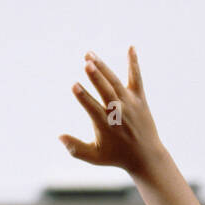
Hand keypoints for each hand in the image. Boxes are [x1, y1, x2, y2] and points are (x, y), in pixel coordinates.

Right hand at [59, 48, 164, 177]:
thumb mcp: (95, 157)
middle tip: (87, 62)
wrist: (146, 157)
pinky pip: (137, 78)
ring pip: (116, 83)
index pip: (93, 108)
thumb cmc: (116, 157)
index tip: (74, 85)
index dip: (83, 97)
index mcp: (106, 126)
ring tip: (89, 55)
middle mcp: (119, 113)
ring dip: (103, 68)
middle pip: (107, 92)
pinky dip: (134, 63)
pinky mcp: (140, 99)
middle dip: (97, 77)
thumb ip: (76, 148)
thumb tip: (59, 136)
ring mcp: (130, 104)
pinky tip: (131, 47)